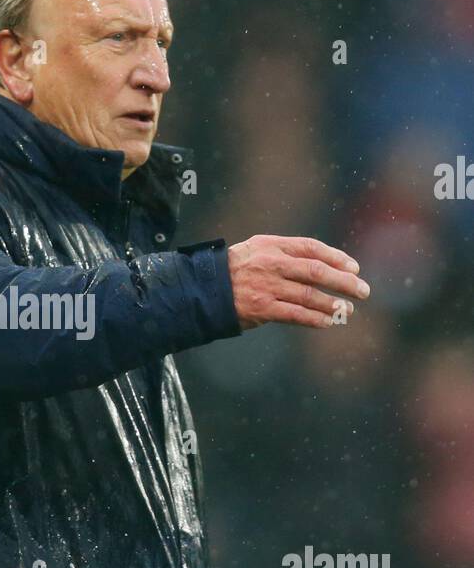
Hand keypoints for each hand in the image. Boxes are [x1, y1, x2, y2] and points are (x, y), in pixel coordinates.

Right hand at [226, 235, 369, 329]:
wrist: (204, 289)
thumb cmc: (234, 270)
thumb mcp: (257, 250)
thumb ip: (285, 254)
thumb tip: (322, 266)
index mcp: (272, 245)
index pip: (311, 248)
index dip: (336, 257)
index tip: (354, 268)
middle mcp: (272, 264)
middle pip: (316, 271)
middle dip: (344, 282)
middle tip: (363, 291)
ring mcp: (267, 287)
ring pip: (309, 295)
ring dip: (332, 304)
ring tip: (348, 311)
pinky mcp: (263, 308)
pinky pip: (296, 314)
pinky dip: (315, 319)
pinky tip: (328, 322)